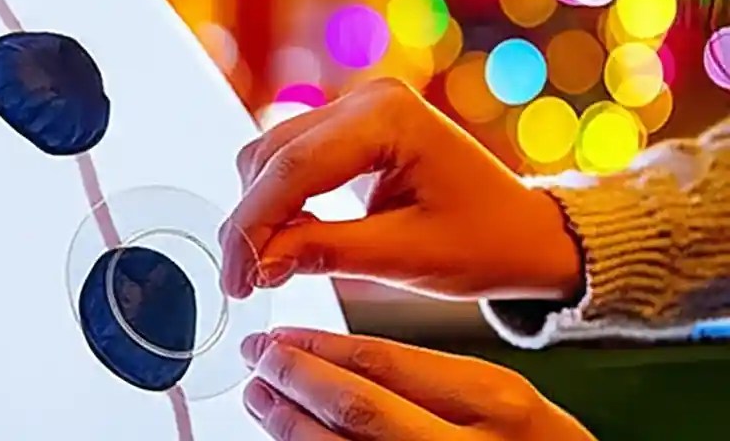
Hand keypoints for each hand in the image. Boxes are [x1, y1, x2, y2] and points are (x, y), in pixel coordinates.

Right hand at [220, 78, 583, 301]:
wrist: (527, 233)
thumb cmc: (487, 243)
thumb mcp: (405, 258)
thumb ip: (323, 253)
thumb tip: (254, 266)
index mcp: (390, 116)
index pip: (295, 168)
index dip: (253, 226)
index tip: (236, 279)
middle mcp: (368, 98)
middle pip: (274, 155)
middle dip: (251, 220)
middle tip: (243, 282)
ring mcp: (357, 108)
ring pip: (272, 155)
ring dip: (260, 210)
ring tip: (262, 268)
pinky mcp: (350, 128)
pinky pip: (291, 158)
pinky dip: (278, 201)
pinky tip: (283, 241)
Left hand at [242, 328, 595, 439]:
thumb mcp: (504, 401)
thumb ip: (433, 380)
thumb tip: (338, 358)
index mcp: (496, 402)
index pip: (385, 363)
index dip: (320, 346)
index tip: (283, 334)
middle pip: (357, 407)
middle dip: (294, 377)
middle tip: (260, 355)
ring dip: (287, 423)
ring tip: (260, 395)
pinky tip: (289, 437)